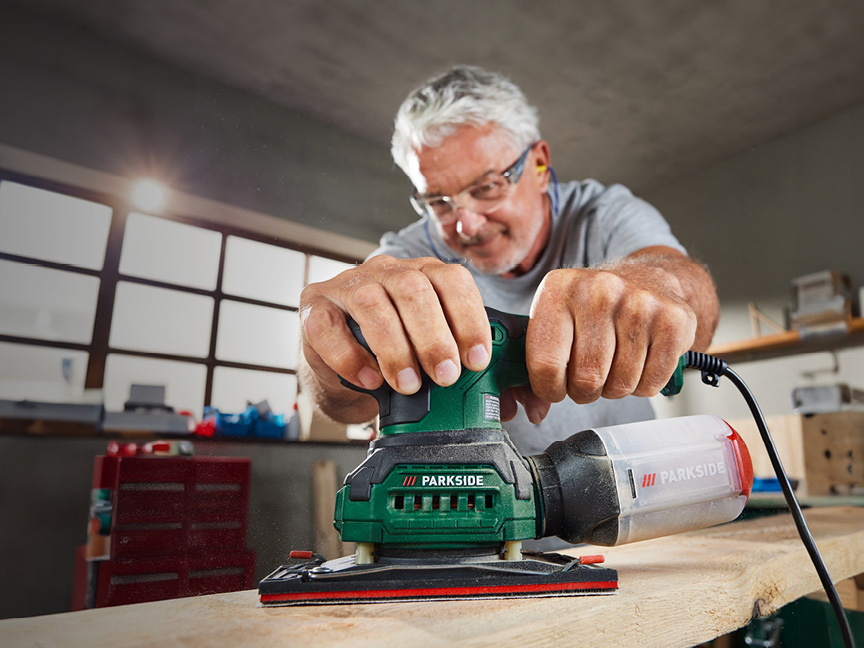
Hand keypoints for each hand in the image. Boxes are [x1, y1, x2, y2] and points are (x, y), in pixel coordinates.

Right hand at [299, 256, 491, 420]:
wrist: (340, 364)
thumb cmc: (393, 354)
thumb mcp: (428, 351)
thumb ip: (460, 365)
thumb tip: (504, 406)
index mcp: (422, 274)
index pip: (452, 280)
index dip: (469, 318)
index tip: (477, 360)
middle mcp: (385, 271)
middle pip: (412, 288)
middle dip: (434, 336)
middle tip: (445, 376)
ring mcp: (345, 286)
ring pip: (371, 302)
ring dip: (395, 347)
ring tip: (408, 385)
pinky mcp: (312, 309)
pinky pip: (328, 328)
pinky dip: (350, 357)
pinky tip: (369, 380)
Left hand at [525, 254, 697, 405]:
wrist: (646, 280)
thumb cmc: (593, 309)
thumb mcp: (556, 322)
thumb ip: (538, 366)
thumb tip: (536, 412)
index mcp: (559, 290)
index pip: (545, 363)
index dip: (549, 388)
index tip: (555, 388)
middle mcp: (599, 291)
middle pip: (586, 378)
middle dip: (584, 391)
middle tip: (588, 377)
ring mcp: (639, 303)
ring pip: (621, 385)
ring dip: (614, 388)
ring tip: (614, 364)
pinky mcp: (673, 321)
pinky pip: (651, 383)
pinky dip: (642, 385)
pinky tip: (638, 361)